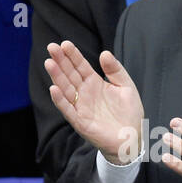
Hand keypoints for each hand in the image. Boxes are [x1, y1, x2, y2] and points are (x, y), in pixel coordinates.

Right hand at [45, 41, 144, 163]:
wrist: (132, 138)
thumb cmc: (129, 113)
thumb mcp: (126, 87)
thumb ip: (116, 70)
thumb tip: (104, 53)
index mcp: (95, 83)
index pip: (81, 66)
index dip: (73, 55)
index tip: (65, 44)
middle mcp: (85, 94)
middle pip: (70, 75)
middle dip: (61, 61)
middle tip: (51, 47)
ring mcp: (81, 107)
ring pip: (66, 89)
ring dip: (57, 77)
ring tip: (49, 63)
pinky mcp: (81, 122)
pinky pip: (68, 110)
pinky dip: (60, 100)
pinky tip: (54, 89)